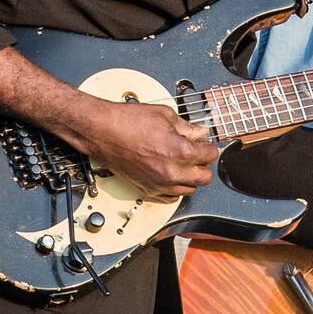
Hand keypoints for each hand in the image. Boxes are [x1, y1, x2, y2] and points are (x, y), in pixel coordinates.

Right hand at [75, 98, 218, 197]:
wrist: (102, 131)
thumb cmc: (128, 121)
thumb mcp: (166, 116)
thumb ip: (188, 128)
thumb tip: (200, 133)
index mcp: (180, 152)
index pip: (210, 155)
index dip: (208, 147)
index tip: (204, 143)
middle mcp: (172, 172)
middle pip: (204, 178)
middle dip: (203, 164)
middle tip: (197, 153)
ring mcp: (159, 184)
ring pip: (190, 190)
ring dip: (191, 177)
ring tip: (183, 163)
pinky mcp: (147, 189)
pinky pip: (172, 197)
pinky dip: (176, 188)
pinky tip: (172, 174)